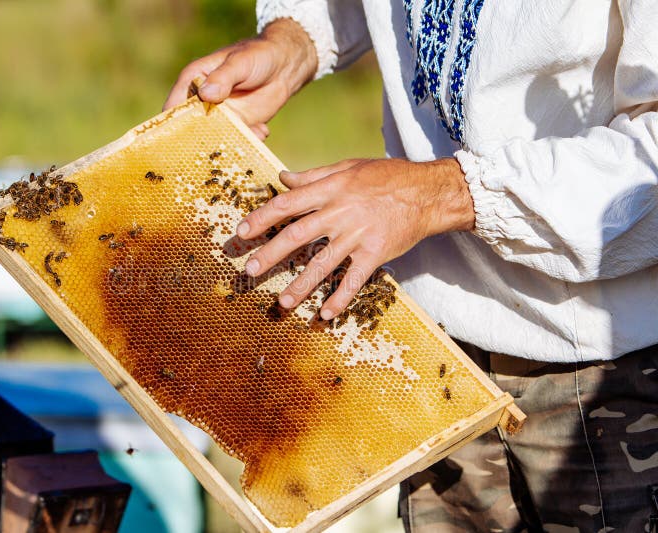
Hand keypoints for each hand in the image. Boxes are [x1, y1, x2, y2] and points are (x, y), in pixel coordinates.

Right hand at [163, 18, 317, 139]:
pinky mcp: (238, 125)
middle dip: (198, 144)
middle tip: (211, 153)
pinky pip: (236, 140)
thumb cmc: (258, 55)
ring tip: (243, 142)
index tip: (176, 142)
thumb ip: (224, 77)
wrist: (284, 65)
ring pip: (214, 139)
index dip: (172, 126)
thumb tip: (206, 94)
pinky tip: (262, 131)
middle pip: (191, 130)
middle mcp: (202, 102)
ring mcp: (220, 116)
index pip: (174, 107)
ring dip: (226, 145)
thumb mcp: (240, 63)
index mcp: (193, 82)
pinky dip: (247, 141)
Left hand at [236, 158, 474, 318]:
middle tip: (250, 271)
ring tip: (282, 302)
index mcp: (330, 190)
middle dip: (270, 255)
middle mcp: (340, 212)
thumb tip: (283, 177)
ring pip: (322, 263)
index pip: (288, 204)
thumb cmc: (386, 176)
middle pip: (297, 236)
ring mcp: (358, 235)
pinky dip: (340, 298)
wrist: (428, 192)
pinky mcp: (376, 252)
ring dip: (300, 285)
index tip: (241, 232)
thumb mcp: (348, 167)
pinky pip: (354, 280)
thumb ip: (313, 176)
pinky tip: (325, 314)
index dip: (262, 218)